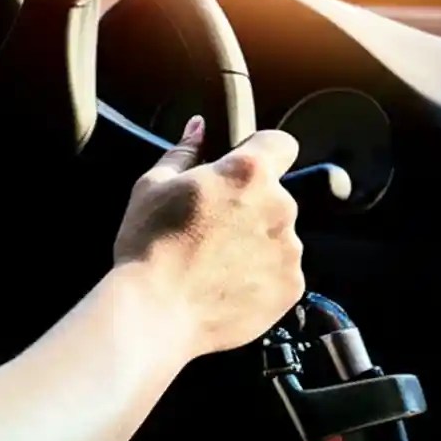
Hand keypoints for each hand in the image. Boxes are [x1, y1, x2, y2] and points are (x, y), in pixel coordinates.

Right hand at [112, 116, 303, 357]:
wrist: (156, 312)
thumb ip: (183, 151)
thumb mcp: (153, 186)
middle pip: (276, 195)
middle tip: (212, 226)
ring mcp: (290, 249)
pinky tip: (226, 285)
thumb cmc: (149, 245)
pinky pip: (281, 271)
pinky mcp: (291, 287)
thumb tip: (197, 128)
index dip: (262, 152)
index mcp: (249, 172)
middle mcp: (280, 206)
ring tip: (215, 262)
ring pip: (279, 235)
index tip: (242, 169)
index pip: (281, 143)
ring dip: (256, 241)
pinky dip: (261, 276)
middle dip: (251, 205)